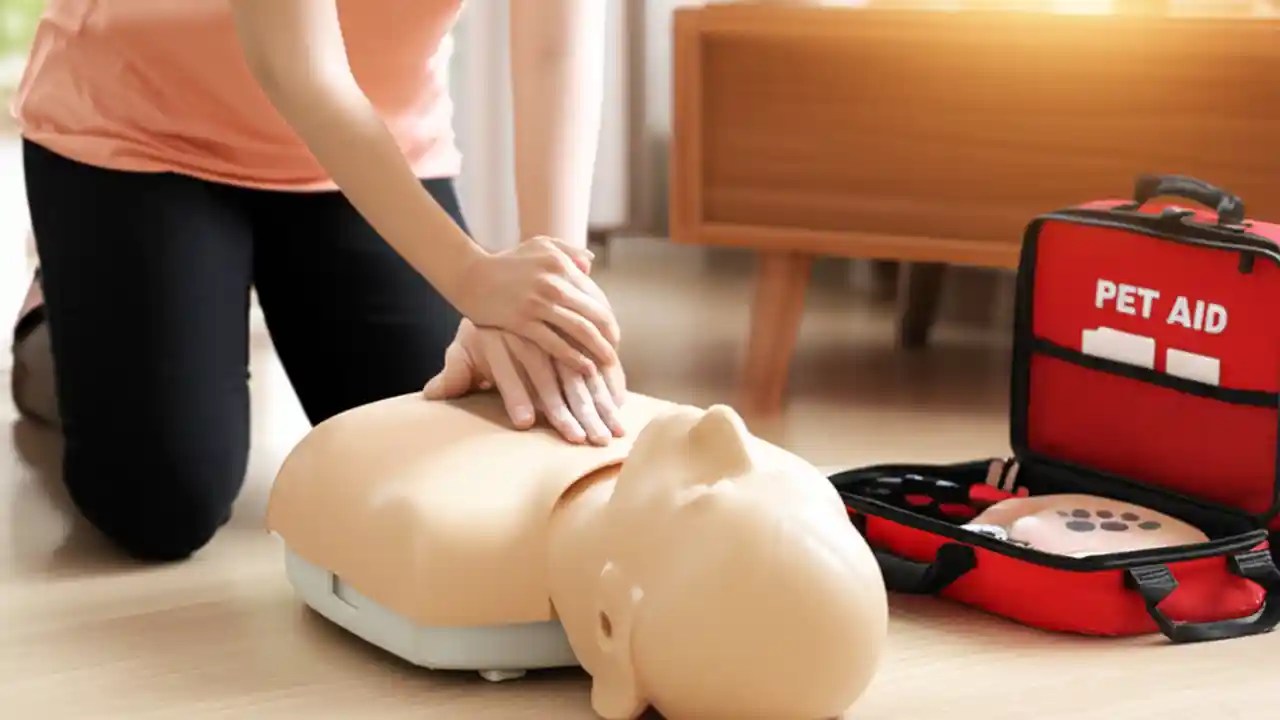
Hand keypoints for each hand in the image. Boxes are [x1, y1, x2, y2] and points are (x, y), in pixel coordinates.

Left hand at [423, 319, 626, 445]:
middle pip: (550, 379)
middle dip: (568, 412)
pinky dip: (609, 380)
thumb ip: (452, 374)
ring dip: (594, 404)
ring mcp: (558, 334)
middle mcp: (532, 338)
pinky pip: (596, 359)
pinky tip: (618, 404)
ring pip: (578, 371)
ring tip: (607, 433)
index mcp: (501, 341)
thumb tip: (431, 395)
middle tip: (580, 441)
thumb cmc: (485, 326)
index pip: (508, 373)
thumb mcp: (464, 348)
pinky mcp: (577, 334)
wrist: (513, 280)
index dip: (515, 396)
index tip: (523, 423)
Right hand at [456, 236, 619, 373]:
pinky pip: (555, 343)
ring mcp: (538, 303)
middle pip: (594, 314)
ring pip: (580, 330)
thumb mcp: (539, 245)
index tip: (613, 335)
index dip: (608, 318)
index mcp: (561, 265)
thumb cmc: (505, 262)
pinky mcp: (523, 321)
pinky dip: (574, 358)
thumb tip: (591, 265)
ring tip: (608, 364)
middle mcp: (554, 283)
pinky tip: (585, 369)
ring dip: (598, 350)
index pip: (596, 296)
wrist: (469, 274)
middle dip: (610, 337)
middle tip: (615, 354)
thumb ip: (568, 250)